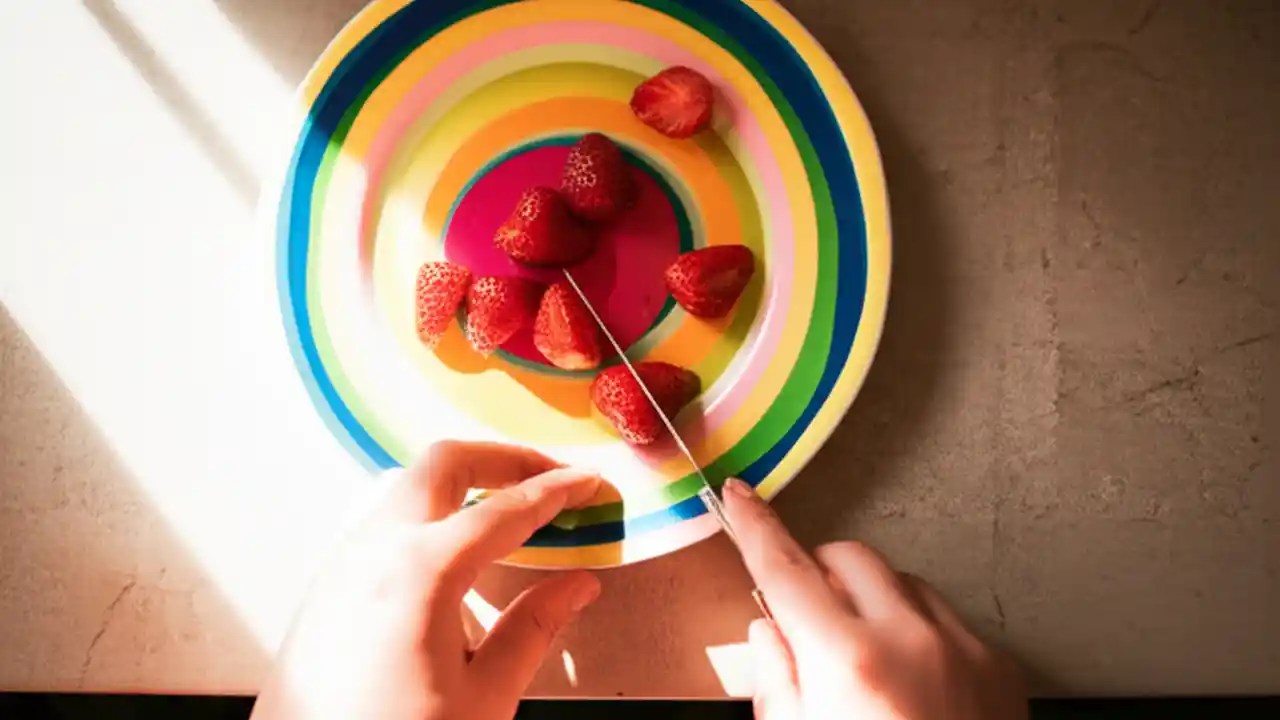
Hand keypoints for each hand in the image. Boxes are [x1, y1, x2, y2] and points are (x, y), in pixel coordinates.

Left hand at [252, 442, 602, 719]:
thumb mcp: (484, 697)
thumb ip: (533, 629)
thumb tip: (576, 586)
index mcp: (421, 570)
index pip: (505, 509)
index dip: (555, 492)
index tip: (586, 484)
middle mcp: (373, 550)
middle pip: (444, 464)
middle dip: (503, 459)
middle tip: (546, 478)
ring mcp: (340, 564)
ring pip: (405, 487)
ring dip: (459, 484)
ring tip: (502, 511)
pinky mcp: (324, 589)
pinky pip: (378, 522)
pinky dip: (425, 514)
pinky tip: (448, 554)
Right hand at [722, 478, 1026, 719]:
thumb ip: (778, 678)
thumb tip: (769, 629)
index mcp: (848, 659)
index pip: (785, 565)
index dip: (756, 526)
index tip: (741, 499)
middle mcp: (910, 637)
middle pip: (848, 557)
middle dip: (819, 572)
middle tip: (804, 614)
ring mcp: (962, 647)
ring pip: (900, 581)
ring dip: (870, 600)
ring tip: (861, 659)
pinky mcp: (999, 665)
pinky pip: (945, 616)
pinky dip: (916, 629)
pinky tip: (908, 678)